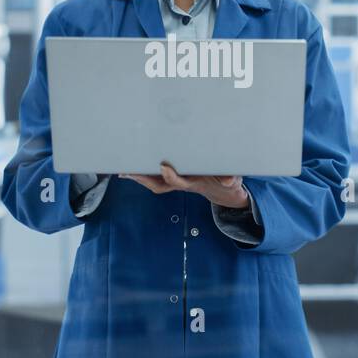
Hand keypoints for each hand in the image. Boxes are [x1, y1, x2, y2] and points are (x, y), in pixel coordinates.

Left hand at [120, 162, 249, 209]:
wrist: (223, 189)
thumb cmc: (226, 181)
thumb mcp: (233, 180)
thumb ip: (231, 179)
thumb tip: (228, 180)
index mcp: (195, 182)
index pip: (180, 181)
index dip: (171, 176)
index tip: (164, 167)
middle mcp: (183, 183)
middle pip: (160, 184)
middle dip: (145, 179)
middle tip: (129, 171)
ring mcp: (178, 182)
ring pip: (155, 183)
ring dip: (140, 177)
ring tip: (124, 171)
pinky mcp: (175, 178)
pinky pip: (156, 178)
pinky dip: (143, 174)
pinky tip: (131, 170)